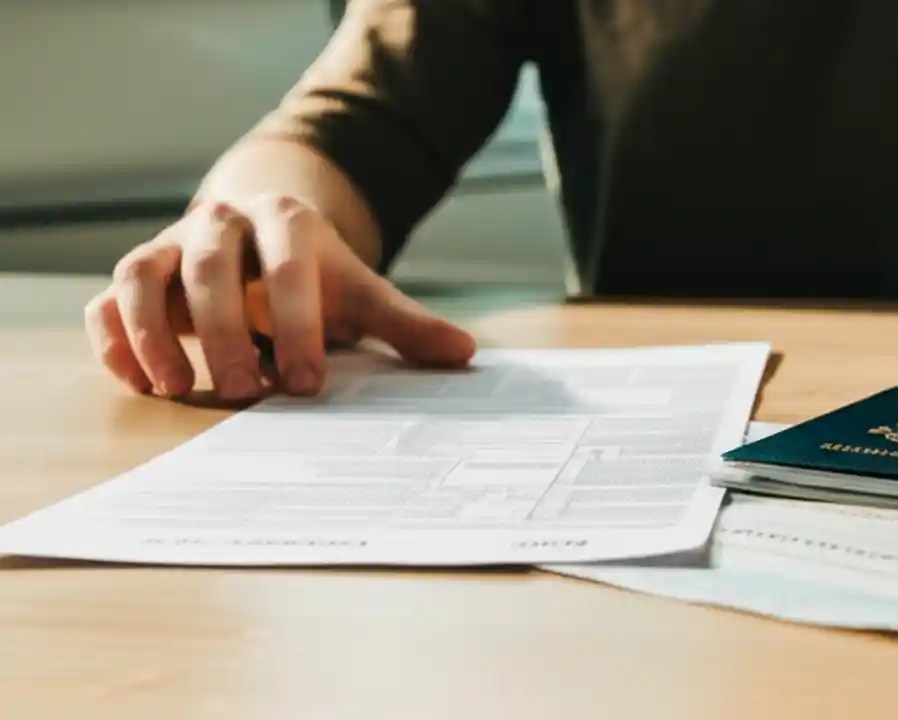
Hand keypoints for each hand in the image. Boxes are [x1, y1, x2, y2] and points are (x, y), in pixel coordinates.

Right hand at [85, 195, 475, 399]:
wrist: (260, 227)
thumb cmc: (312, 272)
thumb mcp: (359, 291)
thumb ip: (404, 323)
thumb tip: (465, 353)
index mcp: (287, 222)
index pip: (288, 269)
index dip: (298, 325)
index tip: (309, 383)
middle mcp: (221, 224)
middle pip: (211, 268)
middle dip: (226, 331)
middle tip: (248, 392)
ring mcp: (170, 244)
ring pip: (143, 274)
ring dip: (153, 332)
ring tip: (176, 389)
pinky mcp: (137, 272)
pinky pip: (108, 298)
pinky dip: (113, 337)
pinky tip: (136, 380)